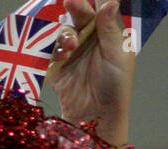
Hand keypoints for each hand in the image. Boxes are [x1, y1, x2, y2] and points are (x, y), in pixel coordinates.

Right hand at [50, 0, 134, 148]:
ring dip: (65, 35)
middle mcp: (90, 40)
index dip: (92, 1)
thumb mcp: (117, 55)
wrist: (96, 117)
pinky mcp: (57, 68)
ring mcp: (72, 54)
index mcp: (108, 34)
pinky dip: (53, 52)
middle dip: (75, 8)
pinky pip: (50, 53)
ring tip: (71, 45)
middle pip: (79, 17)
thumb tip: (110, 1)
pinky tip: (62, 57)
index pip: (100, 9)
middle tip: (70, 3)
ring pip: (63, 33)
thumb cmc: (115, 87)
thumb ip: (110, 28)